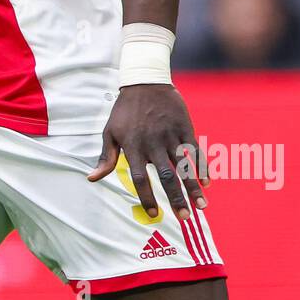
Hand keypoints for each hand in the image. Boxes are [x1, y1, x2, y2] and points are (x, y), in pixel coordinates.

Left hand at [88, 83, 207, 219]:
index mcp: (133, 146)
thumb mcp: (110, 132)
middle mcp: (153, 142)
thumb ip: (105, 157)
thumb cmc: (124, 111)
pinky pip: (195, 149)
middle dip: (176, 198)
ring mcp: (170, 134)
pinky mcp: (184, 126)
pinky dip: (202, 166)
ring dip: (194, 187)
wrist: (144, 80)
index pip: (140, 178)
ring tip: (201, 207)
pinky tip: (208, 183)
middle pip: (166, 176)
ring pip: (184, 165)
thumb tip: (92, 179)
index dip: (147, 197)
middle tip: (183, 219)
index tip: (154, 214)